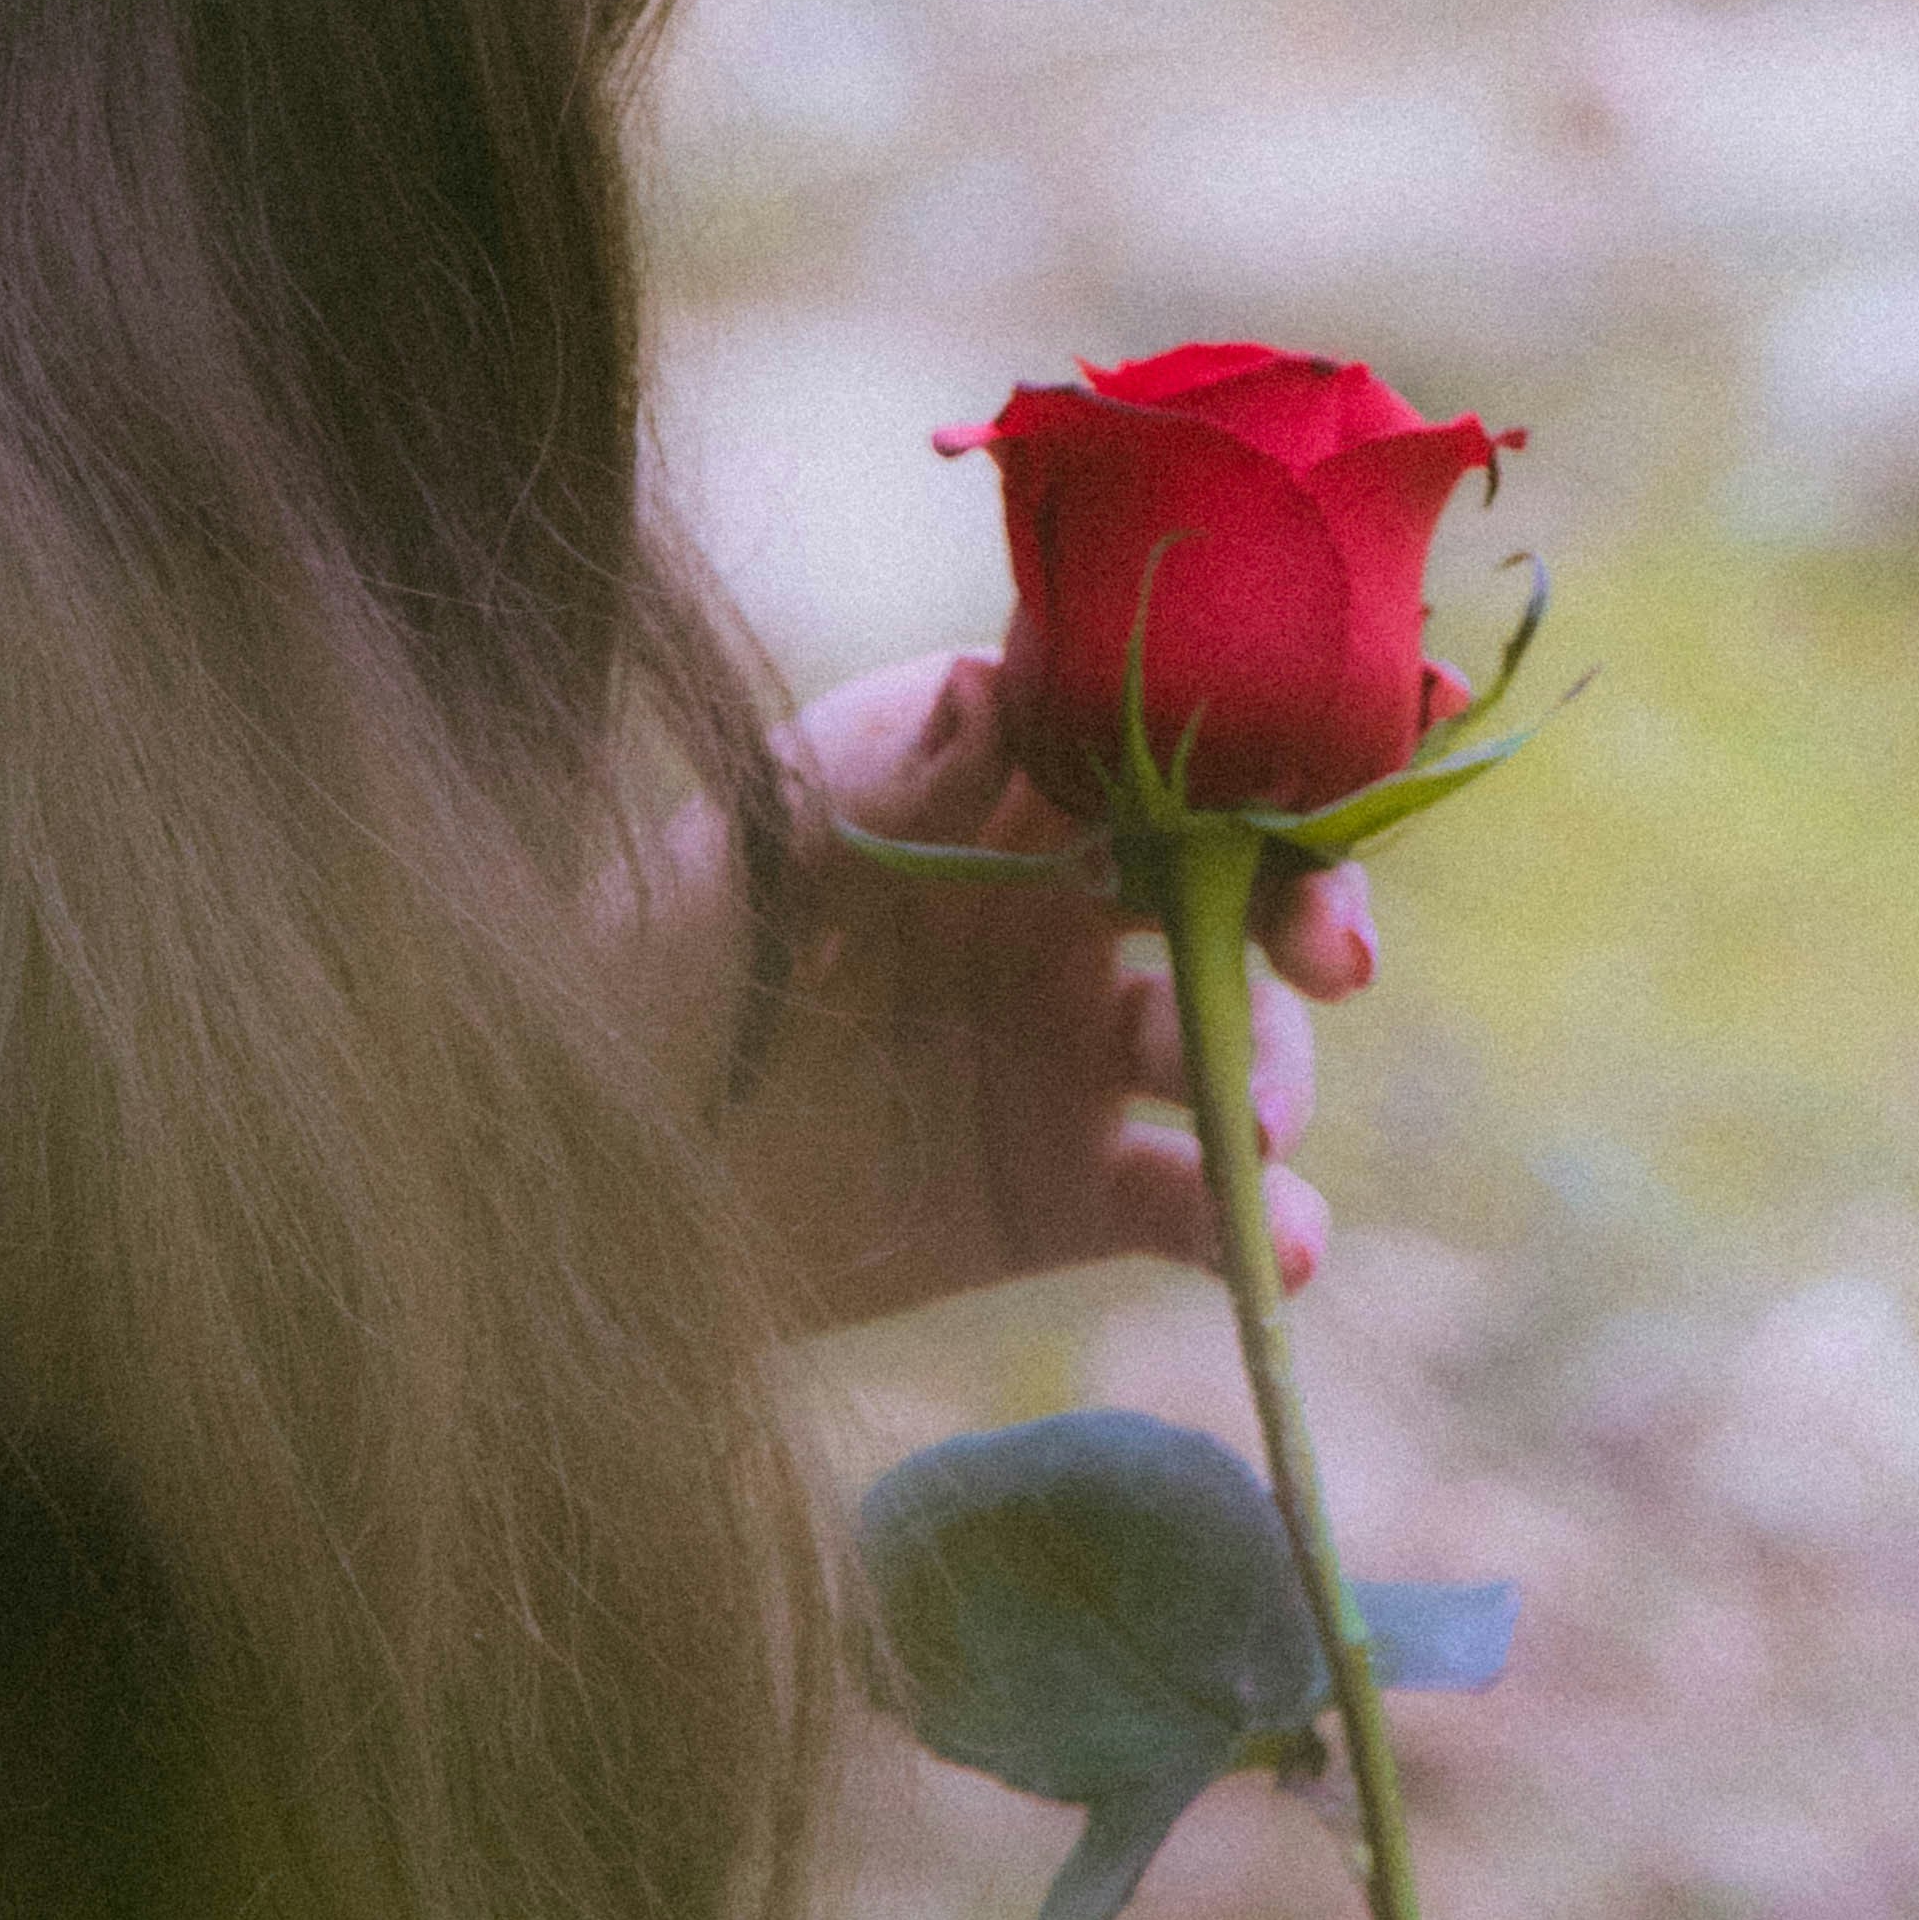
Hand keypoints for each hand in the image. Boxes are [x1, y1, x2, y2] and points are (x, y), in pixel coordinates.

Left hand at [715, 650, 1377, 1333]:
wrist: (580, 1166)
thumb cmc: (647, 958)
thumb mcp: (763, 841)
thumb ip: (903, 768)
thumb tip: (1013, 676)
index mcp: (1006, 777)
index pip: (1171, 729)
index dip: (1272, 737)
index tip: (1337, 760)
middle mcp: (1065, 897)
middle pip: (1239, 883)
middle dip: (1307, 907)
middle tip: (1333, 955)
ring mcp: (1077, 1045)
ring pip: (1232, 1041)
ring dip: (1273, 1070)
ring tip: (1261, 1124)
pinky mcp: (1071, 1187)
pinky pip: (1195, 1198)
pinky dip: (1258, 1224)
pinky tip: (1285, 1244)